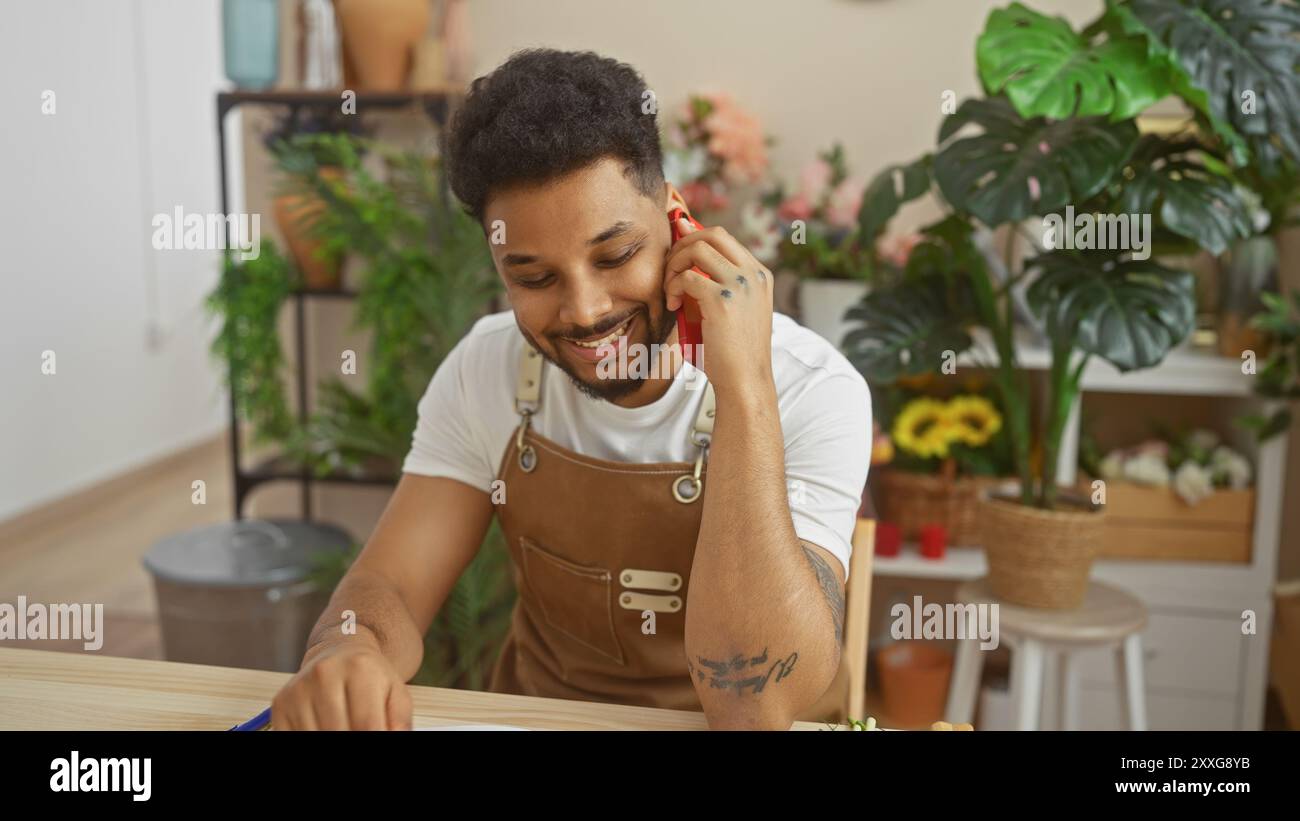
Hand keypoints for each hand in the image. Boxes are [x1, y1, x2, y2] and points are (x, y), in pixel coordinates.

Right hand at [271, 640, 412, 729]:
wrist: (340, 651)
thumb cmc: (370, 676)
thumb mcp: (395, 691)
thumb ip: (400, 719)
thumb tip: (396, 737)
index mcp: (359, 668)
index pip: (366, 725)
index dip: (374, 739)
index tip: (376, 741)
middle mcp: (325, 673)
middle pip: (339, 733)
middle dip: (352, 742)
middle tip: (358, 731)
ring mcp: (299, 688)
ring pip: (316, 737)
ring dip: (330, 740)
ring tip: (344, 726)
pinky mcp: (281, 702)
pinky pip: (292, 736)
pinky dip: (309, 738)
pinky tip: (323, 727)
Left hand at [664, 216, 775, 398]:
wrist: (745, 380)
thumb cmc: (734, 351)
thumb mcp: (735, 311)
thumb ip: (719, 284)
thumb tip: (689, 261)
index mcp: (760, 275)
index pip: (724, 239)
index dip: (695, 239)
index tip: (677, 253)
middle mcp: (753, 275)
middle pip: (712, 235)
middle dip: (683, 244)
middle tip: (669, 267)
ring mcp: (740, 285)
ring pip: (697, 250)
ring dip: (675, 264)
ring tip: (670, 288)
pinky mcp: (722, 301)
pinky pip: (687, 278)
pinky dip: (673, 287)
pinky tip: (672, 306)